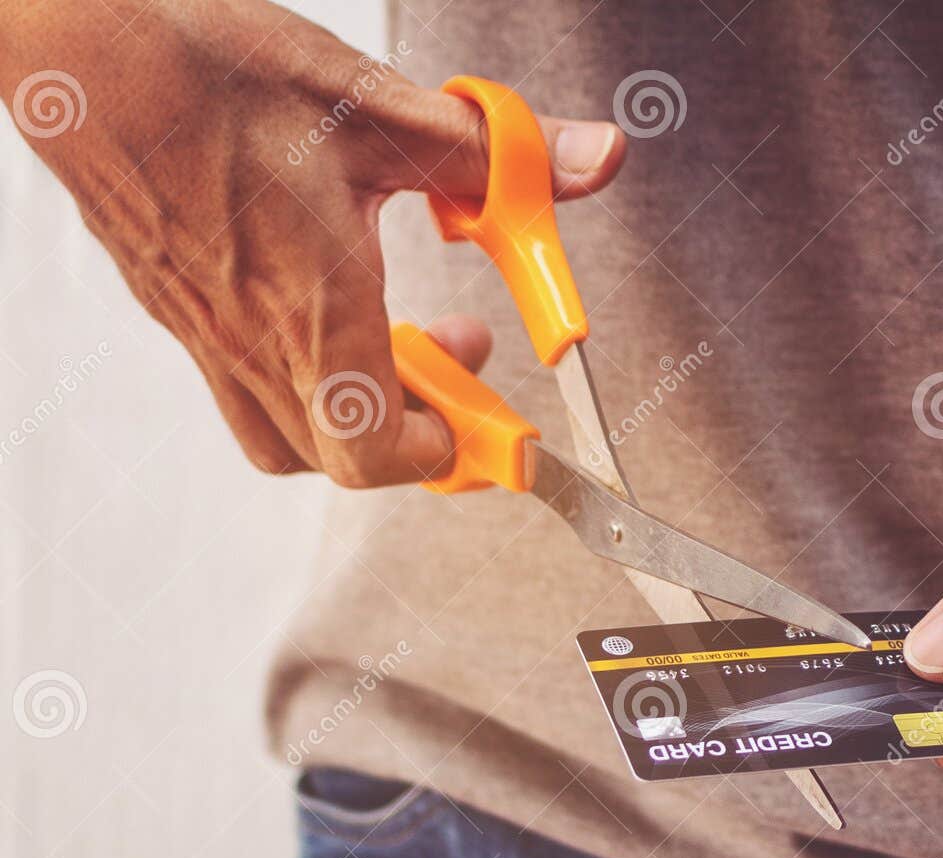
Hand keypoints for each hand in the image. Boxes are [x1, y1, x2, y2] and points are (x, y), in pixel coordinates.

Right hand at [1, 0, 623, 483]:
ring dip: (359, 412)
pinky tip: (324, 295)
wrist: (76, 40)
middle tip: (460, 354)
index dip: (443, 454)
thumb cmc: (211, 69)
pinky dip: (305, 376)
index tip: (491, 422)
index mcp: (311, 305)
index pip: (375, 451)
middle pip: (341, 457)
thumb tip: (594, 159)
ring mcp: (204, 333)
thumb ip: (494, 155)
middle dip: (418, 429)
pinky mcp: (177, 309)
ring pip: (286, 434)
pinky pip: (244, 387)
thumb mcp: (381, 107)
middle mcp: (251, 339)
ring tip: (397, 331)